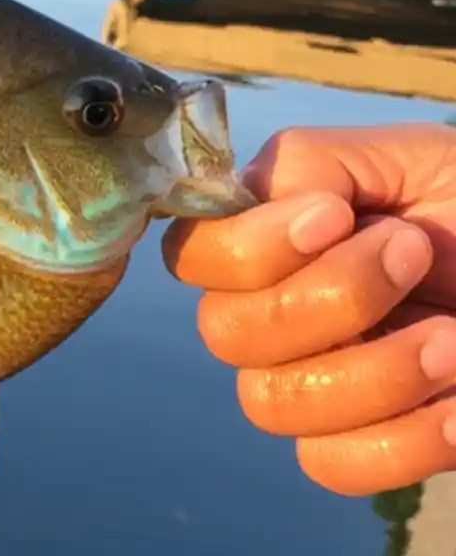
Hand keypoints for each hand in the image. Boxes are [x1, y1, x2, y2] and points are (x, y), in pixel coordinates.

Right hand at [161, 123, 455, 495]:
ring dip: (374, 371)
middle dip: (328, 296)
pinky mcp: (359, 444)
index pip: (191, 256)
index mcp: (264, 243)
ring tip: (452, 339)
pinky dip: (406, 439)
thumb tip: (260, 201)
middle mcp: (267, 317)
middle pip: (226, 333)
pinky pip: (334, 464)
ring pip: (273, 403)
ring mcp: (308, 384)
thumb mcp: (396, 155)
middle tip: (415, 255)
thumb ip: (307, 162)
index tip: (337, 216)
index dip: (249, 248)